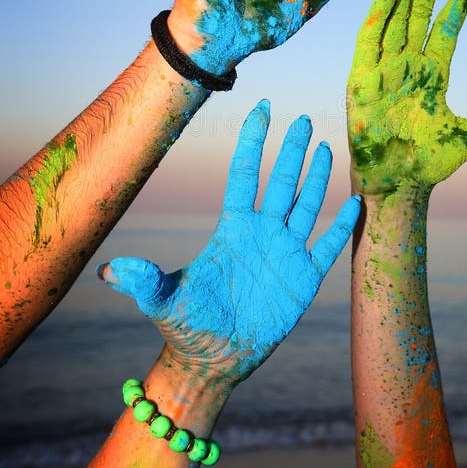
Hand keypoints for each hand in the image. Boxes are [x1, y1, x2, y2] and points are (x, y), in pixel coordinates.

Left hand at [97, 100, 359, 386]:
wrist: (215, 359)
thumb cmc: (187, 326)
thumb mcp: (163, 301)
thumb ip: (143, 282)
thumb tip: (110, 272)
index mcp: (232, 228)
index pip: (245, 173)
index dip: (254, 140)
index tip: (263, 107)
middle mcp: (261, 232)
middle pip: (281, 181)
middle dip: (292, 150)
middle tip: (304, 119)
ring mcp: (285, 253)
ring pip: (307, 205)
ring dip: (318, 177)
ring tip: (327, 147)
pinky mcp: (304, 279)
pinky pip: (329, 245)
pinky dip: (343, 226)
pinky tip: (355, 202)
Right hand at [347, 0, 466, 196]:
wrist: (397, 186)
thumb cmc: (429, 163)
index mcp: (432, 75)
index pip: (447, 27)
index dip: (459, 0)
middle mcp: (407, 66)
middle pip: (418, 13)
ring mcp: (383, 70)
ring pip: (393, 19)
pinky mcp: (361, 81)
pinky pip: (369, 42)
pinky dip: (378, 16)